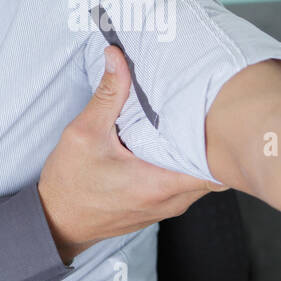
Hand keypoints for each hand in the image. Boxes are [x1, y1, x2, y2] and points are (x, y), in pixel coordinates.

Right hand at [38, 45, 226, 262]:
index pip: (215, 166)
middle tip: (210, 107)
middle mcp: (172, 199)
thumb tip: (117, 57)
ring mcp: (170, 205)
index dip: (222, 137)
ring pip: (204, 175)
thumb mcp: (84, 134)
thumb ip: (108, 95)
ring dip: (200, 149)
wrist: (58, 222)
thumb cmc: (70, 185)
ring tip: (193, 120)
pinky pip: (188, 181)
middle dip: (215, 138)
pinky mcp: (164, 205)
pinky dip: (187, 161)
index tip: (219, 111)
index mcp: (159, 183)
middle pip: (216, 168)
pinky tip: (175, 141)